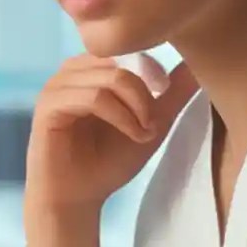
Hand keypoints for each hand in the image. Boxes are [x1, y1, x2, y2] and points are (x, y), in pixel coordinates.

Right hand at [24, 54, 197, 218]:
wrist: (76, 199)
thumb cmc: (107, 162)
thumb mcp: (150, 123)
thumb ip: (172, 94)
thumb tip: (198, 63)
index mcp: (88, 68)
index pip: (127, 47)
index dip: (152, 68)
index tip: (166, 95)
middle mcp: (69, 71)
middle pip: (120, 60)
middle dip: (145, 92)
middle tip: (154, 124)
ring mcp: (56, 87)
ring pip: (110, 77)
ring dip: (136, 107)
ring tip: (144, 133)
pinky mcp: (48, 107)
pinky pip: (93, 98)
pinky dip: (121, 117)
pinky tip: (133, 135)